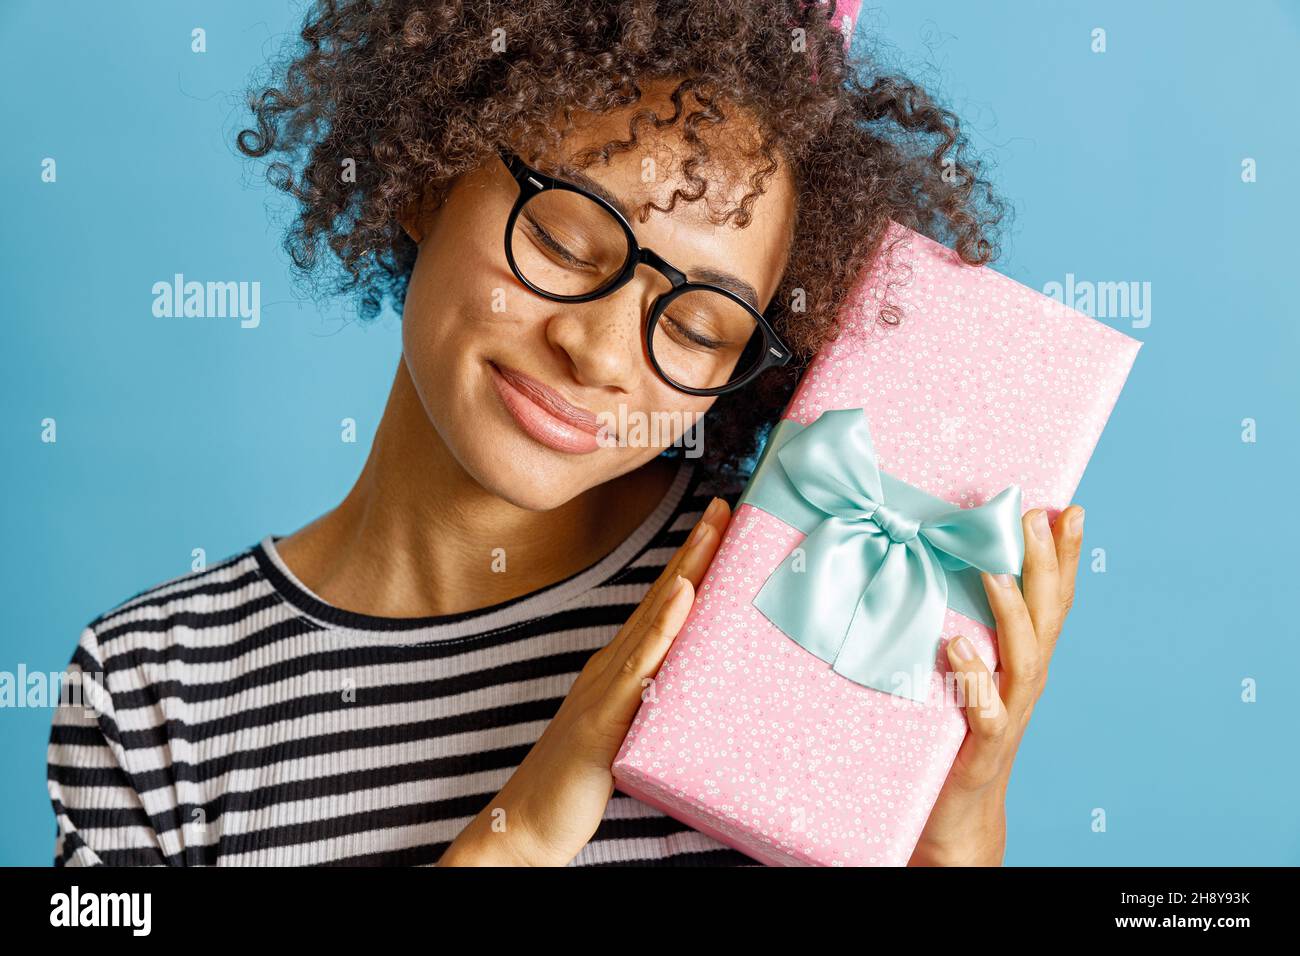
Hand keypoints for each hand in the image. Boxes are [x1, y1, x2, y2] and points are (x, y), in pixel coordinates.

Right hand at [437, 494, 732, 865]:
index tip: (721, 527)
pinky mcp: (603, 718)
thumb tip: (691, 693)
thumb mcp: (628, 735)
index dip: (691, 566)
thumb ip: (653, 707)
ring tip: (714, 530)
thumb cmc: (577, 783)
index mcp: (619, 671)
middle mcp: (612, 668)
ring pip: (655, 620)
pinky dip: (664, 626)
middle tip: (726, 507)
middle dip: (695, 551)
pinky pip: (639, 665)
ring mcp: (605, 688)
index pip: (664, 609)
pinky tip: (683, 595)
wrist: (528, 824)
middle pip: (662, 600)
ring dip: (687, 571)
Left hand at [908, 504, 1084, 865]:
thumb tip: (955, 564)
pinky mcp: (983, 745)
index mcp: (1024, 659)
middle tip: (1035, 515)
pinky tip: (957, 647)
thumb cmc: (957, 729)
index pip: (1052, 599)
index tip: (1066, 506)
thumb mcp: (967, 668)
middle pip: (1048, 617)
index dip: (1062, 555)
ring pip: (1025, 656)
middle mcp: (1026, 681)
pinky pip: (986, 710)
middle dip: (1046, 564)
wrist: (958, 811)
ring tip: (993, 568)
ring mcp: (1010, 712)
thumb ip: (970, 623)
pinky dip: (975, 677)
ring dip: (1012, 609)